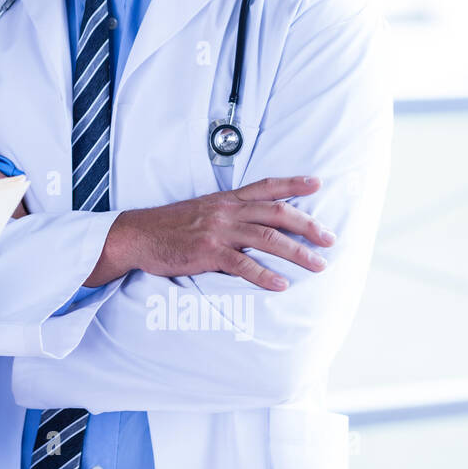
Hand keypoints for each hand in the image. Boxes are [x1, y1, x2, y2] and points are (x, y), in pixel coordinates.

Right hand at [90, 175, 334, 290]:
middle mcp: (226, 211)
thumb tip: (254, 226)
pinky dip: (264, 275)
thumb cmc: (169, 226)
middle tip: (330, 239)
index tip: (318, 184)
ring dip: (297, 253)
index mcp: (226, 200)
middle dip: (308, 226)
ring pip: (267, 239)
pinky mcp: (207, 252)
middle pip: (277, 213)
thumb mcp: (201, 211)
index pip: (266, 187)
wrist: (137, 235)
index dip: (293, 184)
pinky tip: (280, 285)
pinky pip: (242, 264)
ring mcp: (217, 231)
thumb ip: (228, 215)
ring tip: (318, 266)